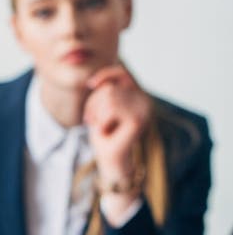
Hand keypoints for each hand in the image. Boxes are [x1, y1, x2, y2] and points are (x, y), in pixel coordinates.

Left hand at [84, 65, 150, 194]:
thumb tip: (92, 83)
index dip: (105, 75)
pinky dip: (101, 120)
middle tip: (91, 120)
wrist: (110, 161)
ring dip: (96, 112)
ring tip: (98, 126)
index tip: (90, 85)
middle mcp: (144, 100)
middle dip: (94, 103)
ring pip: (109, 97)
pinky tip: (105, 131)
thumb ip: (103, 92)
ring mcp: (143, 110)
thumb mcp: (101, 108)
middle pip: (110, 87)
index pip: (122, 74)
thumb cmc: (105, 134)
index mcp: (138, 94)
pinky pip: (111, 109)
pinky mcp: (137, 120)